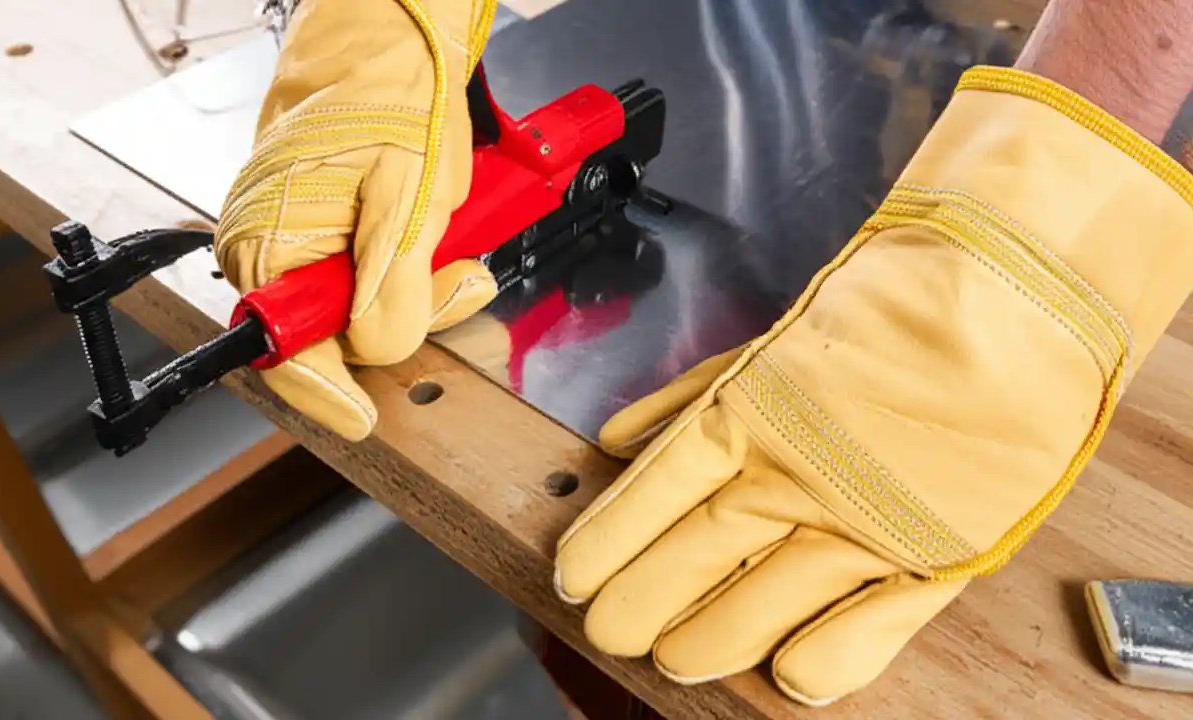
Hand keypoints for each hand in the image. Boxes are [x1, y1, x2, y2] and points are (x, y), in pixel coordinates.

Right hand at [215, 0, 498, 439]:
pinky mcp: (331, 226)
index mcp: (268, 242)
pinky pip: (368, 273)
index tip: (363, 419)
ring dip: (415, 292)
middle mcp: (273, 245)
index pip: (284, 348)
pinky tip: (437, 241)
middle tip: (455, 285)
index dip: (326, 389)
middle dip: (399, 321)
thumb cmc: (389, 91)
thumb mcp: (407, 192)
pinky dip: (411, 270)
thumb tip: (379, 347)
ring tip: (455, 255)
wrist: (394, 32)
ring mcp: (301, 236)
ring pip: (358, 306)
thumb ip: (391, 281)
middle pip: (331, 333)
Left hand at [554, 67, 1192, 704]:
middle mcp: (792, 479)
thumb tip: (616, 443)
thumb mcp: (768, 341)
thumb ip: (688, 398)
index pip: (648, 501)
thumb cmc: (887, 308)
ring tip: (674, 654)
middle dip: (635, 607)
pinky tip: (781, 673)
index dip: (603, 548)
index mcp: (746, 418)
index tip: (573, 578)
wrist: (1014, 297)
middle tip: (611, 628)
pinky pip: (863, 631)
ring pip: (757, 609)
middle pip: (686, 564)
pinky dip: (817, 662)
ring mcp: (861, 525)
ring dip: (705, 642)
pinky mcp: (930, 555)